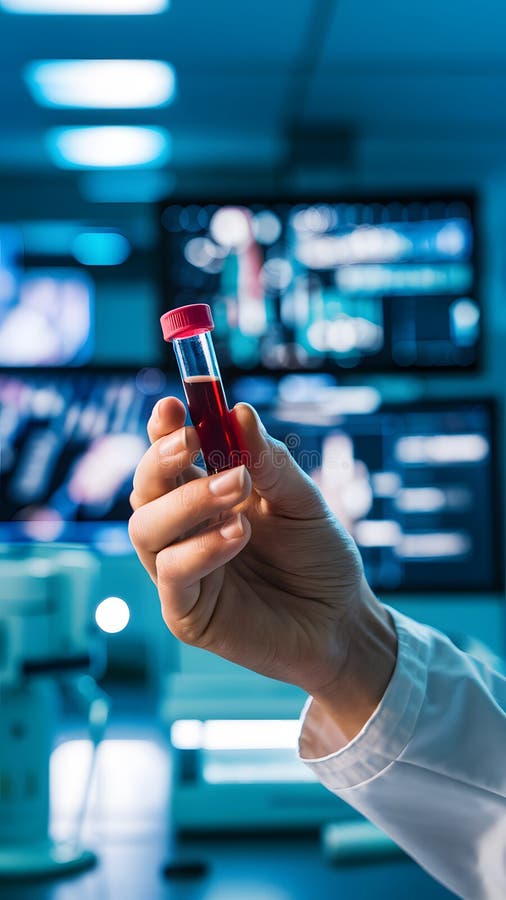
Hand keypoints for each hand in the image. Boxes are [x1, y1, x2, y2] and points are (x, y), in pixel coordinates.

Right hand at [129, 398, 396, 739]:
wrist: (342, 620)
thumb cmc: (319, 557)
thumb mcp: (303, 500)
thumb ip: (270, 462)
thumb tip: (239, 411)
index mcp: (205, 496)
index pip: (167, 459)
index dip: (162, 431)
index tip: (173, 406)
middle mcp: (184, 531)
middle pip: (144, 490)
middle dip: (160, 460)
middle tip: (193, 441)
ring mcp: (180, 572)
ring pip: (146, 528)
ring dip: (187, 501)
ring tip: (237, 487)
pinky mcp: (187, 613)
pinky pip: (173, 573)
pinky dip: (200, 548)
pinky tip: (238, 533)